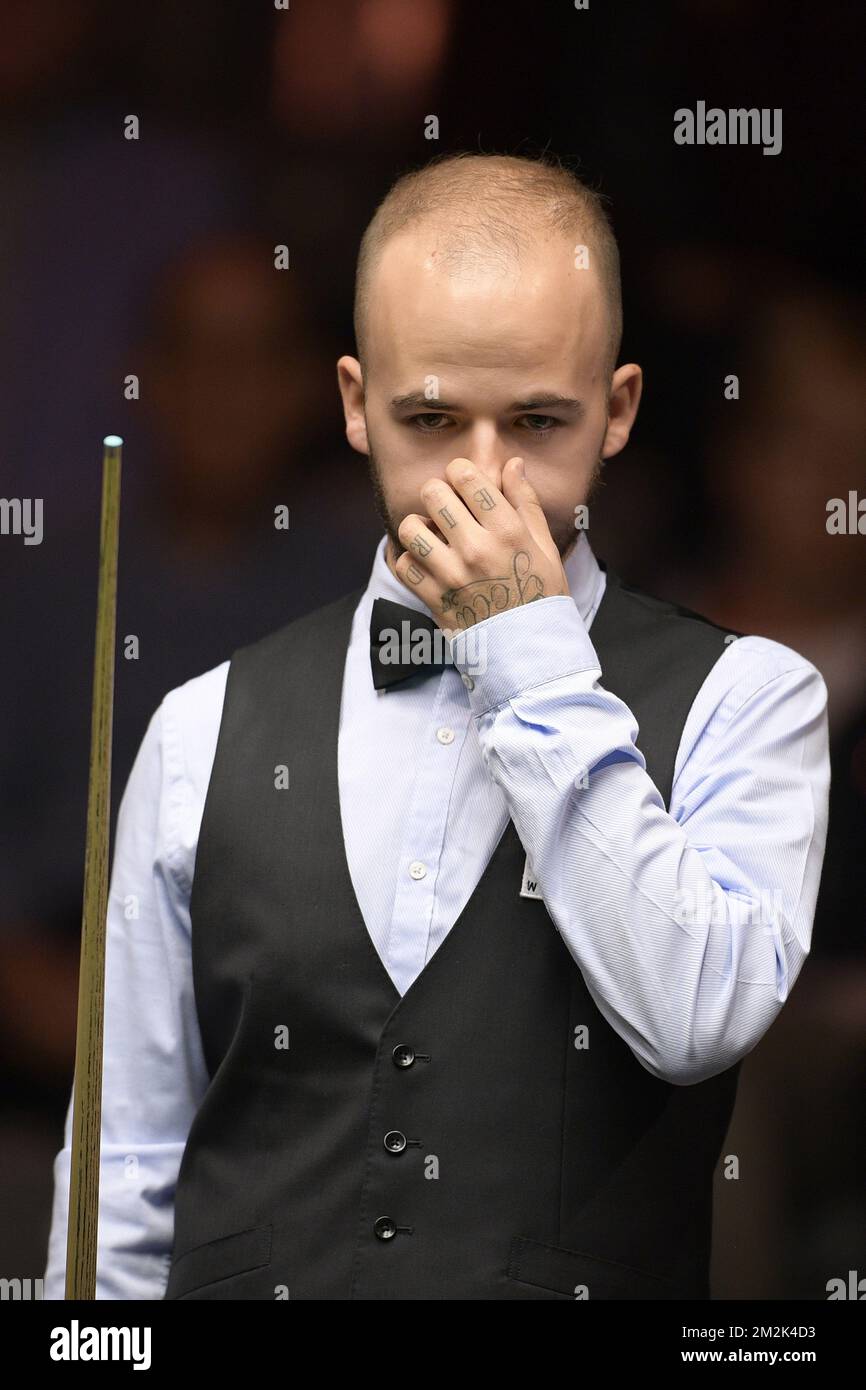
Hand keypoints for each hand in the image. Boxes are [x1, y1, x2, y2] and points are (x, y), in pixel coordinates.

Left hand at [394, 456, 569, 634]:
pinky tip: (427, 563)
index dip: (460, 472)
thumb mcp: (545, 546)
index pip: (466, 477)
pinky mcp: (435, 600)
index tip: (463, 482)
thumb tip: (512, 464)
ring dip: (418, 527)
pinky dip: (411, 561)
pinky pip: (404, 565)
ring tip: (432, 535)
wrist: (531, 650)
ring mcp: (452, 576)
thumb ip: (525, 502)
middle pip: (433, 494)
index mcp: (507, 531)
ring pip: (410, 528)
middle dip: (437, 494)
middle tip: (446, 507)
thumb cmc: (541, 594)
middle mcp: (476, 549)